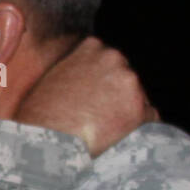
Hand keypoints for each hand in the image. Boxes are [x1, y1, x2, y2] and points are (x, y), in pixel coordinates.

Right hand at [15, 37, 158, 155]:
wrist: (45, 140)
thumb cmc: (39, 116)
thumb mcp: (52, 80)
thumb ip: (75, 74)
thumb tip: (83, 89)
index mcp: (91, 47)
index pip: (110, 63)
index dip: (103, 85)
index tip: (94, 100)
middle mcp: (115, 59)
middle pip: (127, 80)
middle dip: (118, 98)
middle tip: (98, 119)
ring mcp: (130, 83)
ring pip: (139, 101)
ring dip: (127, 115)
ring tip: (102, 133)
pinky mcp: (141, 110)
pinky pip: (149, 123)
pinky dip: (137, 133)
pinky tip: (116, 141)